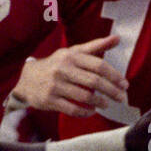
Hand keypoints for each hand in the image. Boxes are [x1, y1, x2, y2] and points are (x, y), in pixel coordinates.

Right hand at [13, 36, 127, 115]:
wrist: (25, 78)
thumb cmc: (56, 64)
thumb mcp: (73, 52)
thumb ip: (96, 46)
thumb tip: (117, 38)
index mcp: (71, 56)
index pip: (98, 65)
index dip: (114, 76)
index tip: (124, 84)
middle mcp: (63, 69)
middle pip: (94, 82)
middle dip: (111, 91)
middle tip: (121, 98)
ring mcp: (55, 85)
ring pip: (84, 96)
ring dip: (99, 102)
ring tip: (106, 104)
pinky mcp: (49, 100)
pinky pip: (72, 109)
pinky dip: (85, 112)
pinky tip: (92, 111)